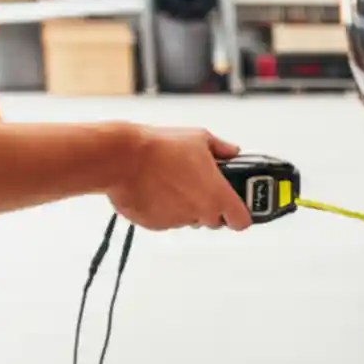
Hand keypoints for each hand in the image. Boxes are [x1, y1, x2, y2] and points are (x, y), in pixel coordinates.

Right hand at [106, 126, 252, 231]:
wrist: (122, 158)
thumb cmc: (161, 148)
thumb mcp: (200, 138)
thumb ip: (223, 148)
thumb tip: (232, 150)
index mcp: (217, 196)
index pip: (242, 222)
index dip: (241, 214)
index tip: (236, 206)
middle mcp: (199, 213)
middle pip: (215, 220)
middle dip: (211, 207)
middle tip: (200, 185)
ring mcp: (176, 221)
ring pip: (189, 219)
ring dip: (187, 206)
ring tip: (174, 181)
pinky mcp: (154, 225)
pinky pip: (166, 220)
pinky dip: (165, 208)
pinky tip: (157, 188)